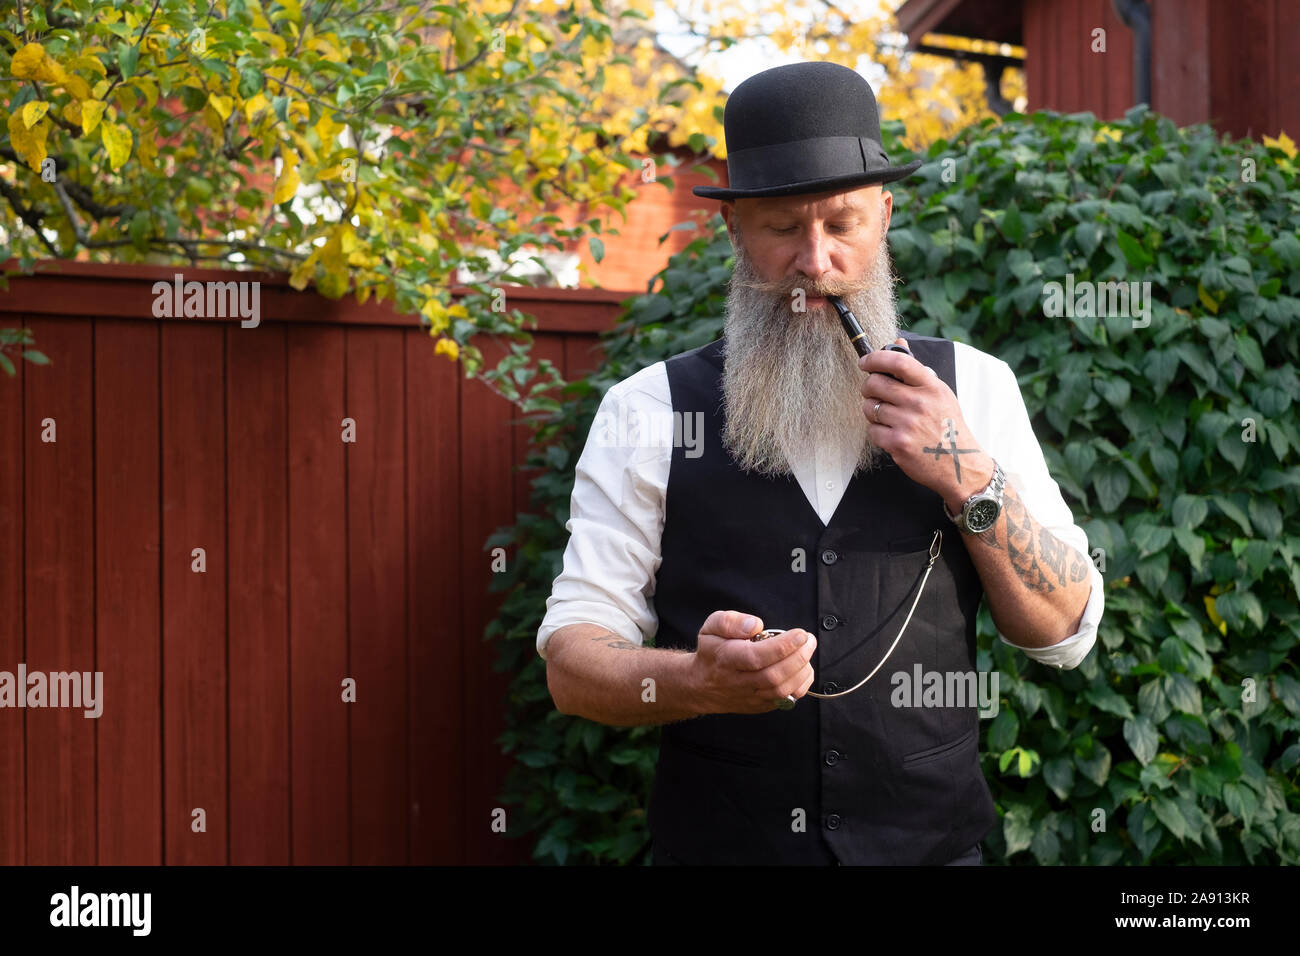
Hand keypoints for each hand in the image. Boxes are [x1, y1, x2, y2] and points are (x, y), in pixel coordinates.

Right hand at [690, 610, 816, 714]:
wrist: (702, 685)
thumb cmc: (712, 652)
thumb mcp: (711, 627)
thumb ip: (730, 622)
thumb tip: (755, 625)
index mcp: (726, 659)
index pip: (756, 656)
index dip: (782, 646)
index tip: (800, 634)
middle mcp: (738, 682)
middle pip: (773, 676)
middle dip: (798, 657)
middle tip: (809, 640)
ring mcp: (750, 697)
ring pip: (781, 691)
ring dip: (802, 671)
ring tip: (807, 651)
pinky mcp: (760, 706)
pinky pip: (786, 701)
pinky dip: (801, 685)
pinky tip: (803, 668)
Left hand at [860, 339, 993, 511]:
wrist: (959, 464)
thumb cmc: (948, 427)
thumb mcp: (940, 394)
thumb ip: (917, 370)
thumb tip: (898, 342)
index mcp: (931, 387)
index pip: (898, 362)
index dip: (875, 358)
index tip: (866, 362)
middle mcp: (919, 403)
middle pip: (875, 384)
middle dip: (869, 387)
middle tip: (874, 393)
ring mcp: (907, 424)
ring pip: (869, 407)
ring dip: (871, 411)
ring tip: (887, 417)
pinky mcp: (898, 443)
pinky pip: (871, 430)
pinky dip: (876, 431)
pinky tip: (890, 433)